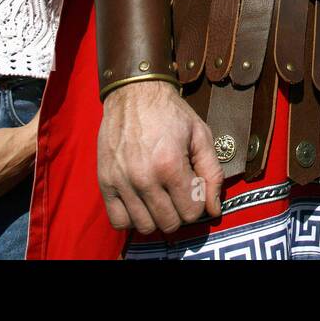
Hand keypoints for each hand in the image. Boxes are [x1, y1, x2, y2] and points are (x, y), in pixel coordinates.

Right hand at [96, 80, 223, 233]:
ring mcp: (122, 182)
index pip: (191, 212)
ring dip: (157, 217)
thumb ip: (212, 173)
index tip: (193, 186)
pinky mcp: (105, 182)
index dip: (197, 202)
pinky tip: (141, 202)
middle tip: (178, 192)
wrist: (133, 93)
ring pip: (145, 227)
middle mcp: (144, 178)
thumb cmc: (170, 112)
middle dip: (180, 212)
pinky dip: (132, 218)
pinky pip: (118, 221)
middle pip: (169, 223)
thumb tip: (214, 209)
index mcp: (170, 165)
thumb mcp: (201, 135)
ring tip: (160, 197)